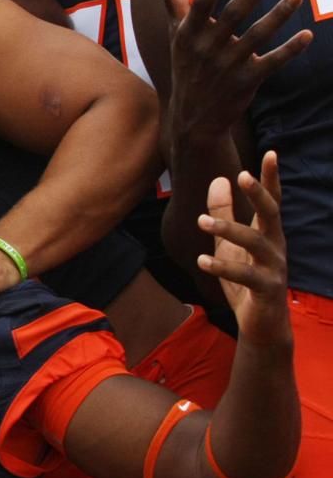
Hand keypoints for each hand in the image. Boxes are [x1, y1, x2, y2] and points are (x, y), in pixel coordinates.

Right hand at [159, 0, 311, 140]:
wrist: (193, 119)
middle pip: (233, 15)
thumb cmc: (186, 67)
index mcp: (188, 34)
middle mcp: (207, 48)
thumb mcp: (176, 36)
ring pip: (257, 36)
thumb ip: (174, 1)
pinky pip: (272, 62)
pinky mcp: (246, 81)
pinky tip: (307, 35)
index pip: (201, 4)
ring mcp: (227, 66)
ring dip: (278, 15)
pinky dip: (290, 50)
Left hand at [197, 151, 290, 347]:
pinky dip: (223, 267)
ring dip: (229, 230)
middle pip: (271, 215)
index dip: (271, 178)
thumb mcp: (229, 244)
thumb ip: (224, 214)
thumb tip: (219, 179)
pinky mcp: (266, 290)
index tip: (270, 153)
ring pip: (256, 243)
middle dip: (259, 195)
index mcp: (268, 233)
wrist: (261, 323)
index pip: (272, 201)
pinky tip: (202, 261)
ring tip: (202, 222)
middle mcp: (276, 246)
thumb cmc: (246, 278)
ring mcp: (274, 268)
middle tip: (242, 176)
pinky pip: (245, 276)